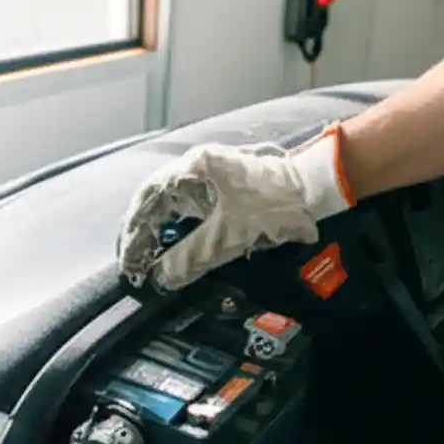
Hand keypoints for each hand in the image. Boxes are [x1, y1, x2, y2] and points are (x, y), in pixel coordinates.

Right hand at [118, 127, 353, 289]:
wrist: (313, 188)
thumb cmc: (274, 207)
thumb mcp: (231, 236)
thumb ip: (192, 256)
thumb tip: (161, 278)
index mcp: (191, 169)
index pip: (147, 203)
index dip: (135, 237)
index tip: (130, 266)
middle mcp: (192, 165)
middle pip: (152, 201)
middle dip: (140, 235)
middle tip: (134, 267)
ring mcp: (203, 173)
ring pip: (166, 203)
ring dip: (154, 231)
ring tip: (146, 260)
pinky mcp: (215, 184)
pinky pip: (183, 205)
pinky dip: (173, 226)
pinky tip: (169, 245)